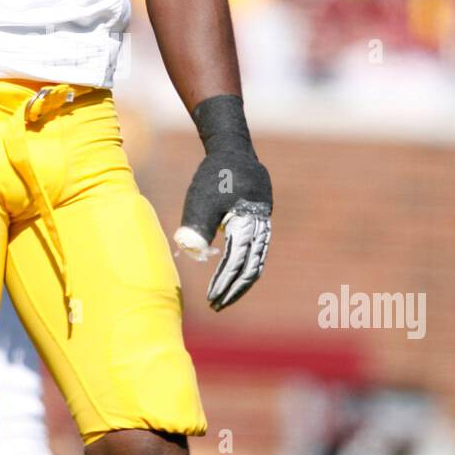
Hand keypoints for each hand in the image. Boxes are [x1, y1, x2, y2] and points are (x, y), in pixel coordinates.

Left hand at [173, 95, 271, 311]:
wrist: (233, 149)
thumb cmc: (214, 174)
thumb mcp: (201, 199)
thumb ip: (198, 225)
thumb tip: (191, 252)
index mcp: (248, 222)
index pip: (238, 262)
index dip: (225, 283)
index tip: (212, 300)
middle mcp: (261, 226)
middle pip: (252, 267)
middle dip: (235, 289)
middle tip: (217, 306)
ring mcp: (263, 223)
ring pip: (256, 260)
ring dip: (241, 280)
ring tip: (223, 296)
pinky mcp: (260, 220)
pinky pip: (255, 250)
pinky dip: (244, 265)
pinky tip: (228, 273)